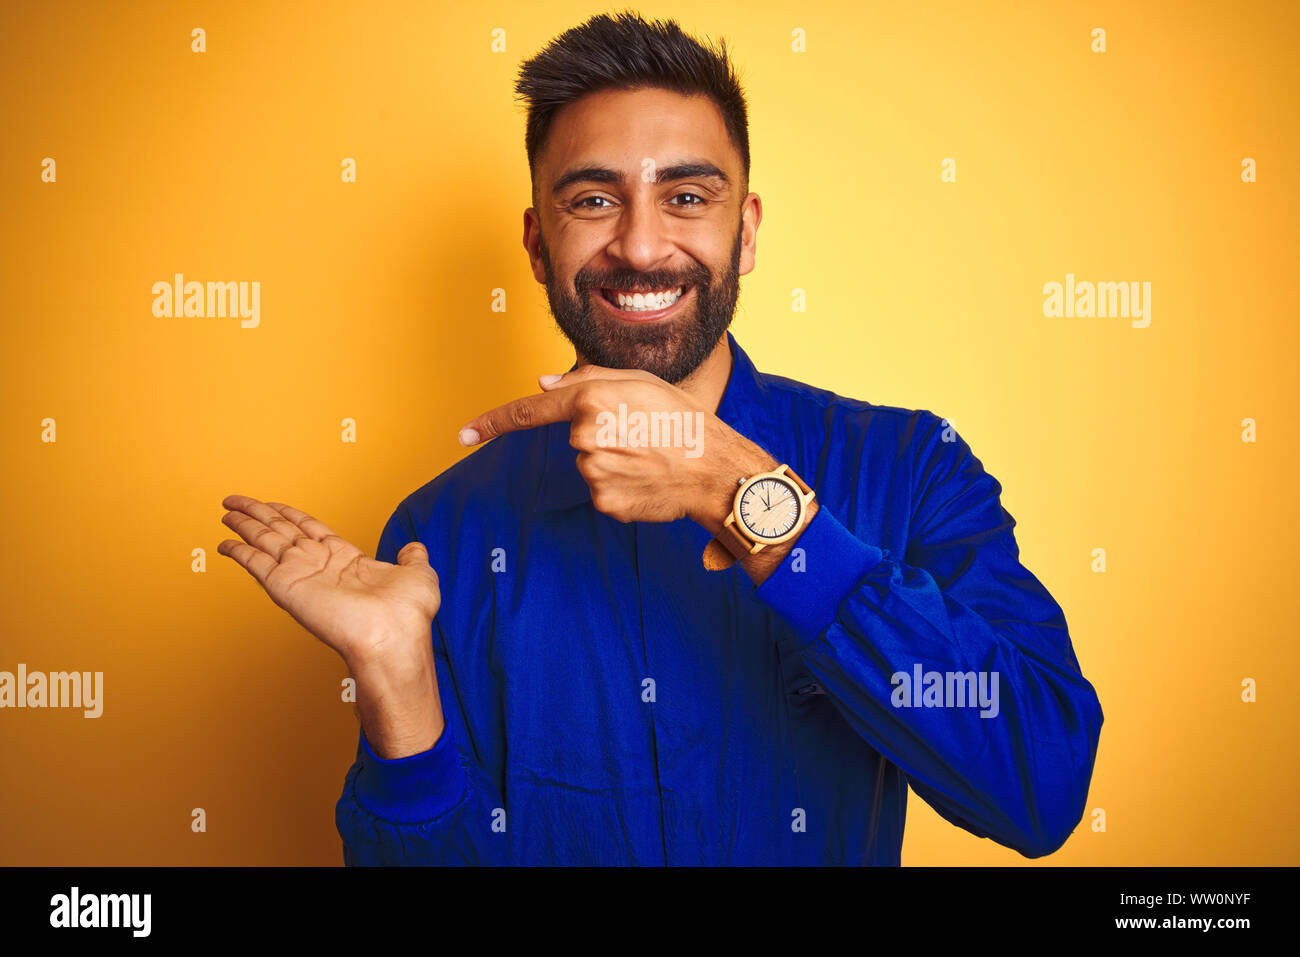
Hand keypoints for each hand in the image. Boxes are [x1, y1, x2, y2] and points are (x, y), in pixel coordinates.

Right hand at [217, 495, 445, 756]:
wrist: (394, 637)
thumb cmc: (408, 615)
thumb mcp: (418, 574)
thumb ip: (412, 557)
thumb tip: (415, 548)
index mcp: (345, 559)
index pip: (309, 528)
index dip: (289, 514)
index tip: (271, 504)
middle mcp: (320, 566)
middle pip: (281, 530)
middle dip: (258, 514)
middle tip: (236, 501)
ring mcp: (301, 576)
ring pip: (265, 541)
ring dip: (245, 525)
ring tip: (227, 510)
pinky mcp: (286, 588)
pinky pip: (256, 564)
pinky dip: (239, 552)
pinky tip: (225, 542)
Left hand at [458, 365, 776, 533]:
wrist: (716, 469)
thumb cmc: (683, 419)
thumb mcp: (640, 382)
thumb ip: (586, 379)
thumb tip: (543, 385)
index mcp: (591, 399)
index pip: (530, 411)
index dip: (493, 422)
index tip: (463, 434)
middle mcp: (586, 436)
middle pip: (574, 436)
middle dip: (601, 435)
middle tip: (642, 434)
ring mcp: (593, 473)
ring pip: (588, 465)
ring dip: (613, 461)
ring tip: (650, 455)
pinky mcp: (604, 502)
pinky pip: (601, 491)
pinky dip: (621, 486)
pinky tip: (648, 479)